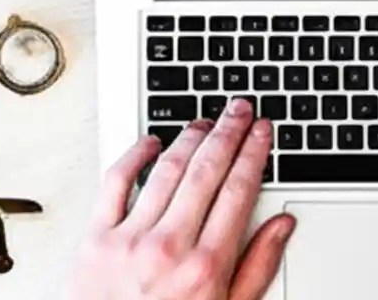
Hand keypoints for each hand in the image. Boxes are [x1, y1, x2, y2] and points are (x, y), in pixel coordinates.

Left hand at [72, 99, 294, 299]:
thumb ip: (258, 268)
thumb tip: (282, 226)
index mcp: (207, 267)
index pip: (239, 190)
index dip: (254, 153)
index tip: (263, 131)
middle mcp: (169, 247)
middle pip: (207, 170)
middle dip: (229, 133)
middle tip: (241, 110)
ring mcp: (129, 240)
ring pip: (167, 170)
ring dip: (190, 137)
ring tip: (206, 122)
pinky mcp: (94, 240)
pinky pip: (116, 183)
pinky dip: (135, 156)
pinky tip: (152, 142)